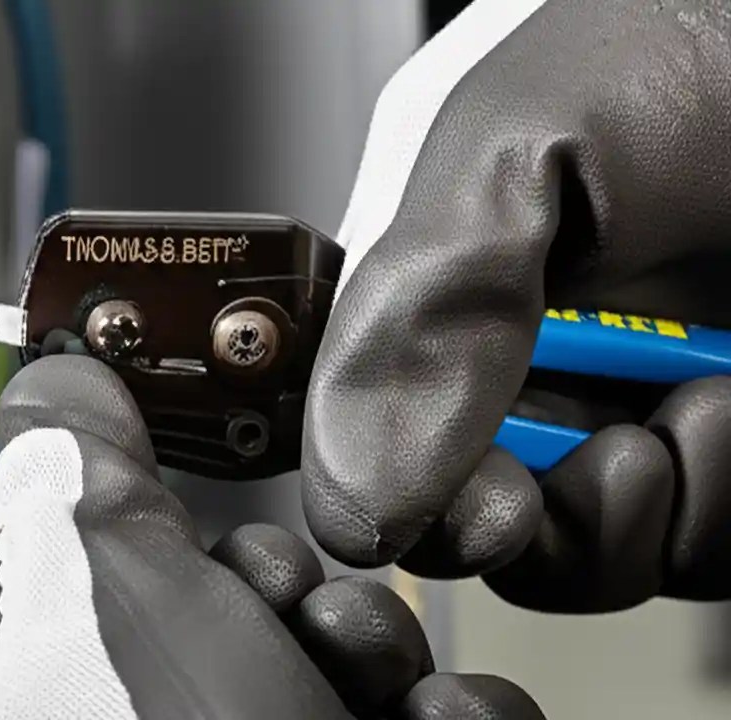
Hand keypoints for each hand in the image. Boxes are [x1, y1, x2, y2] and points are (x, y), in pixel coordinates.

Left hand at [0, 357, 542, 718]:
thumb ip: (70, 488)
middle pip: (242, 611)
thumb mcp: (105, 614)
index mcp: (55, 699)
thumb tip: (47, 378)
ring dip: (377, 646)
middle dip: (292, 589)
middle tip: (297, 615)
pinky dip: (449, 718)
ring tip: (369, 681)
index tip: (209, 525)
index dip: (168, 533)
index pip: (114, 574)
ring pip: (346, 663)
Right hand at [302, 0, 730, 608]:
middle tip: (619, 452)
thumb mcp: (512, 150)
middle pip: (494, 536)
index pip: (374, 461)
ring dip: (666, 507)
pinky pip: (706, 542)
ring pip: (609, 557)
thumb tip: (355, 496)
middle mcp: (529, 362)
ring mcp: (635, 402)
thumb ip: (414, 317)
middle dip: (555, 526)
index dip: (418, 511)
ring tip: (706, 396)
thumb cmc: (688, 27)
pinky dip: (728, 499)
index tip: (493, 501)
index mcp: (437, 299)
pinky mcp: (724, 441)